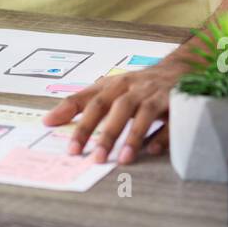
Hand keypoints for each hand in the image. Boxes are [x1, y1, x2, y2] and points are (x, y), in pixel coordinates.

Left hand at [41, 58, 185, 164]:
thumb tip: (48, 120)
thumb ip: (80, 103)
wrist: (179, 68)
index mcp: (116, 84)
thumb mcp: (108, 88)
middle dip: (106, 133)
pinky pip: (172, 120)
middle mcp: (135, 88)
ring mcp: (157, 94)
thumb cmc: (137, 84)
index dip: (79, 121)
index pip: (93, 102)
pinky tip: (153, 150)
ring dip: (134, 135)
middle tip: (95, 158)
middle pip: (118, 107)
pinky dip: (164, 135)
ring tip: (123, 159)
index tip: (66, 142)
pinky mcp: (178, 103)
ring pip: (145, 113)